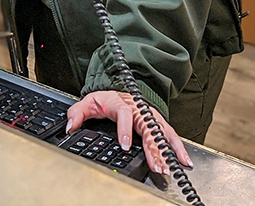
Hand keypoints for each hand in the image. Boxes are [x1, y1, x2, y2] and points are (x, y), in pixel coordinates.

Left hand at [65, 90, 192, 175]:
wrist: (119, 88)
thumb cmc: (105, 98)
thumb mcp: (88, 102)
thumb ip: (77, 113)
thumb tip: (70, 126)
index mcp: (120, 103)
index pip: (124, 114)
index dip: (125, 130)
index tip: (125, 145)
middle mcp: (137, 108)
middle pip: (147, 127)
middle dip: (152, 147)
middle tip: (155, 164)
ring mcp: (149, 115)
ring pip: (161, 131)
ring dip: (166, 149)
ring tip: (170, 165)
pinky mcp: (157, 121)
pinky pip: (170, 134)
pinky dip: (178, 147)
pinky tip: (184, 160)